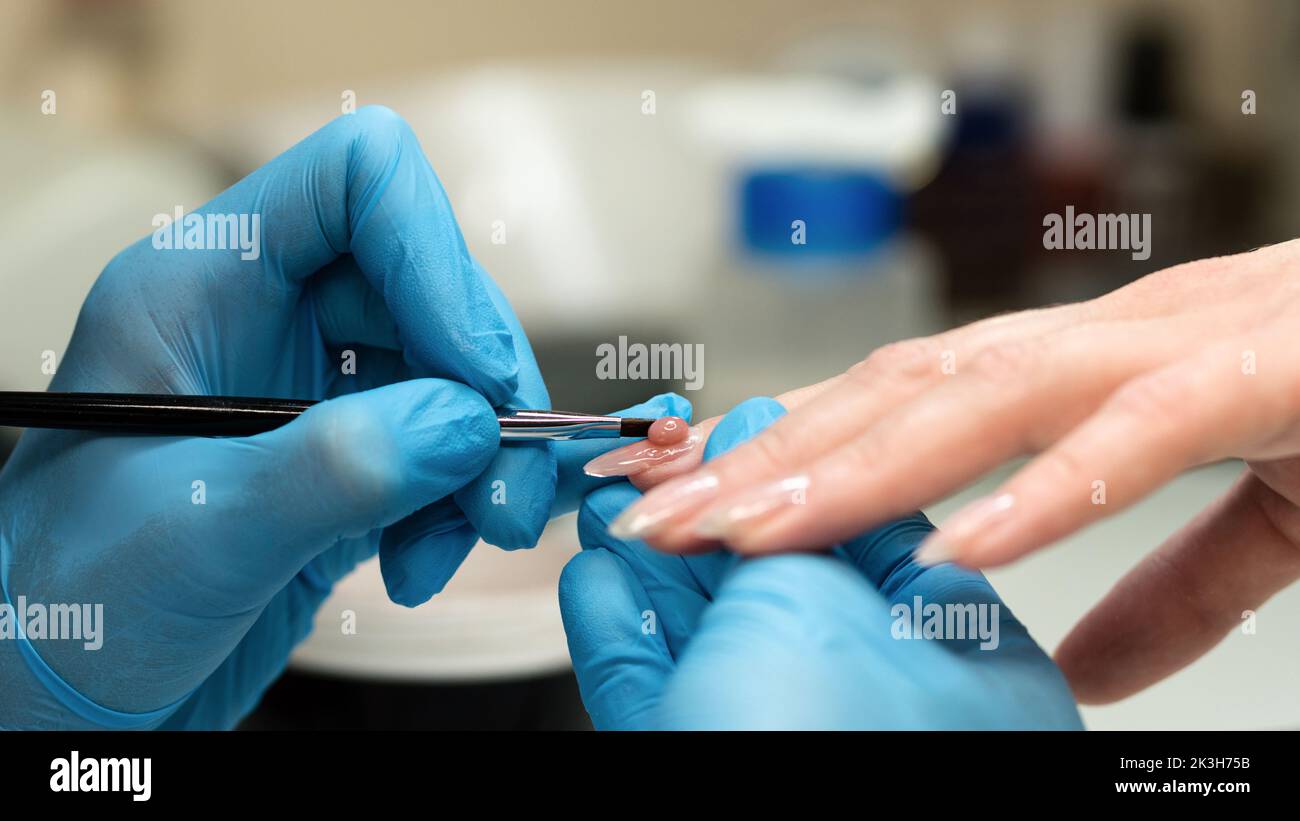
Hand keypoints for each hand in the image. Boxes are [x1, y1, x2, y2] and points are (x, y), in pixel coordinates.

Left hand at [0, 106, 634, 728]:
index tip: (477, 374)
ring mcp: (311, 394)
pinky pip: (445, 453)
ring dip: (483, 463)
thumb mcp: (195, 531)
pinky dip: (459, 508)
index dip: (435, 255)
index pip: (356, 183)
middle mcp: (268, 322)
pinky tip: (420, 567)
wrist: (54, 696)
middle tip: (505, 491)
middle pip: (430, 289)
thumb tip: (467, 426)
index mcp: (205, 284)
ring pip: (453, 378)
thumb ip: (332, 470)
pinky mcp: (345, 467)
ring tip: (470, 541)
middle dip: (484, 389)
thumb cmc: (67, 604)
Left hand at [601, 239, 1299, 702]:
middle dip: (770, 462)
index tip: (693, 498)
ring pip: (978, 403)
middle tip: (658, 520)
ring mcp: (1172, 351)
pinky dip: (1041, 496)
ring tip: (750, 531)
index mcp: (1084, 370)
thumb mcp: (1247, 506)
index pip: (900, 403)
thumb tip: (1073, 667)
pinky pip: (1133, 439)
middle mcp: (1098, 345)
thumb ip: (1159, 586)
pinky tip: (953, 551)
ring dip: (855, 472)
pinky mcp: (1264, 376)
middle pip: (897, 401)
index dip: (790, 447)